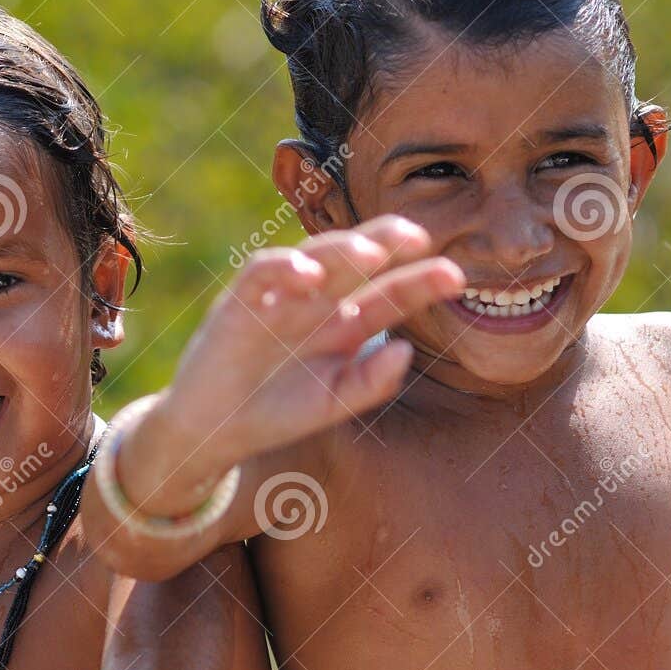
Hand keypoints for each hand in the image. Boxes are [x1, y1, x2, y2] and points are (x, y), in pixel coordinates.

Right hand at [120, 216, 462, 506]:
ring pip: (315, 257)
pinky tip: (309, 274)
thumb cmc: (277, 412)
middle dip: (389, 244)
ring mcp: (281, 297)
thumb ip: (371, 383)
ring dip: (342, 250)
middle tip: (421, 237)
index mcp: (346, 323)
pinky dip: (283, 269)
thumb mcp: (333, 404)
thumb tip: (407, 352)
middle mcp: (319, 302)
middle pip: (359, 261)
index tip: (456, 277)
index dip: (421, 282)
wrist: (214, 432)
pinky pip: (261, 273)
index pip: (391, 294)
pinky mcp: (240, 302)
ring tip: (373, 252)